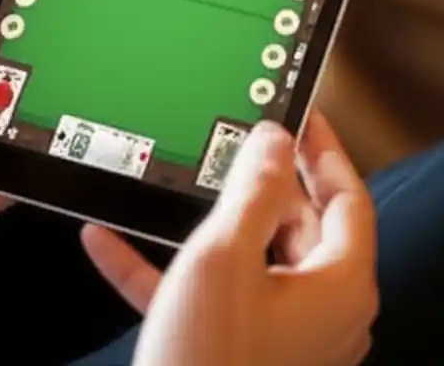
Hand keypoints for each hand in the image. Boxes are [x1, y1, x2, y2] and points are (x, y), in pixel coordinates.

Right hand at [82, 114, 377, 365]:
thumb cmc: (211, 359)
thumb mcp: (224, 255)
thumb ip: (252, 191)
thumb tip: (273, 142)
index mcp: (336, 283)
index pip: (346, 197)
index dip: (322, 149)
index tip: (300, 114)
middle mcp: (320, 311)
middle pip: (297, 227)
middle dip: (254, 186)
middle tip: (229, 144)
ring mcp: (281, 336)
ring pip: (246, 262)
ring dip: (198, 227)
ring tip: (169, 190)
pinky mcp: (238, 351)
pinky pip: (203, 296)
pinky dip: (163, 269)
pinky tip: (109, 245)